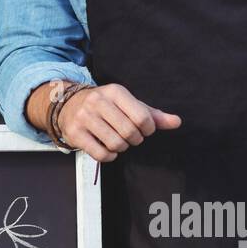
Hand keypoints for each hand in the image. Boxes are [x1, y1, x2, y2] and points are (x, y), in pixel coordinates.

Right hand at [58, 83, 180, 162]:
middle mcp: (98, 101)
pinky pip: (101, 154)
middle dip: (135, 139)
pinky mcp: (75, 132)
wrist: (69, 105)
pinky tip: (108, 149)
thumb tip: (177, 122)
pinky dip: (109, 156)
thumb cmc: (106, 106)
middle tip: (131, 137)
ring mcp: (84, 117)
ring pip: (115, 144)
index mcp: (115, 92)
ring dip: (121, 148)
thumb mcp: (129, 105)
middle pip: (129, 132)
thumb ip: (153, 115)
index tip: (144, 130)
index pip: (142, 117)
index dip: (148, 129)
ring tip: (118, 141)